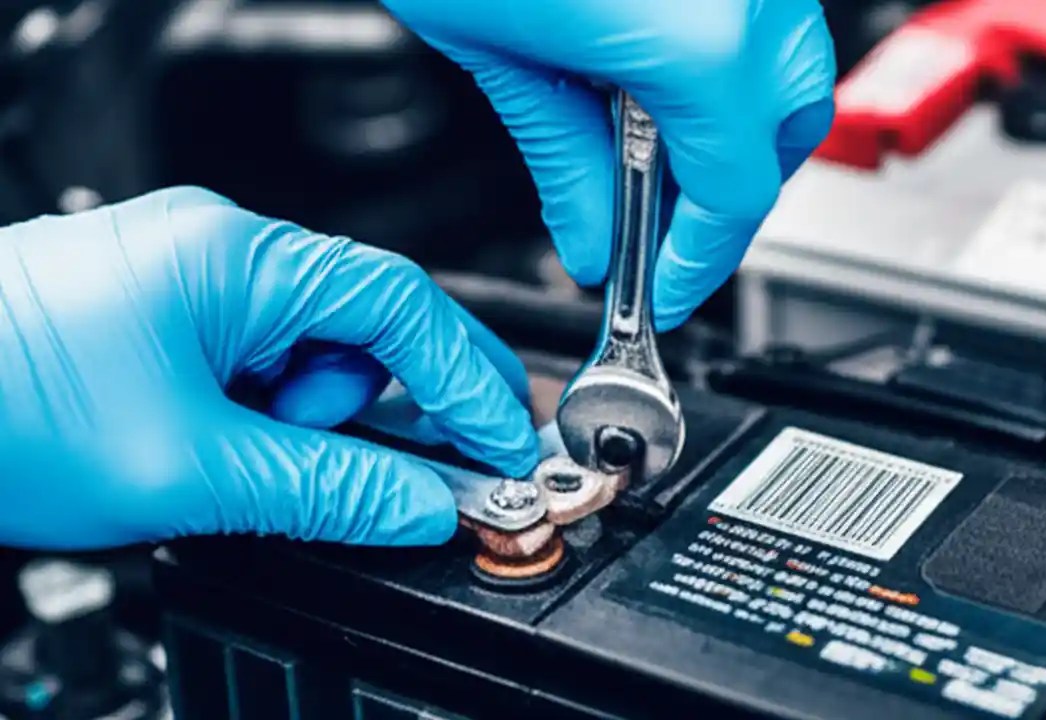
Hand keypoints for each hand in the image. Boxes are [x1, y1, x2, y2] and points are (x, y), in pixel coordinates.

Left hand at [0, 187, 538, 549]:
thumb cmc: (3, 407)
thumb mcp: (195, 469)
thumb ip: (331, 488)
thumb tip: (426, 506)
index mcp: (240, 256)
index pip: (402, 304)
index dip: (467, 378)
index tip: (502, 445)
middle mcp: (220, 249)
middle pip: (360, 331)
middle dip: (373, 411)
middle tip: (391, 480)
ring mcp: (187, 278)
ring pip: (306, 356)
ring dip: (305, 421)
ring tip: (244, 466)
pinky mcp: (161, 313)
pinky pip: (255, 364)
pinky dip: (263, 415)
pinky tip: (225, 453)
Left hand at [385, 0, 836, 329]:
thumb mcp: (505, 61)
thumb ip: (569, 164)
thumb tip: (594, 240)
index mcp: (705, 44)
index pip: (736, 193)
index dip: (698, 260)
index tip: (660, 288)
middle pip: (785, 130)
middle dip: (729, 194)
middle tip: (663, 229)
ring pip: (784, 66)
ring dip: (732, 126)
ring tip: (652, 155)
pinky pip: (751, 18)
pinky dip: (717, 62)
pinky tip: (651, 76)